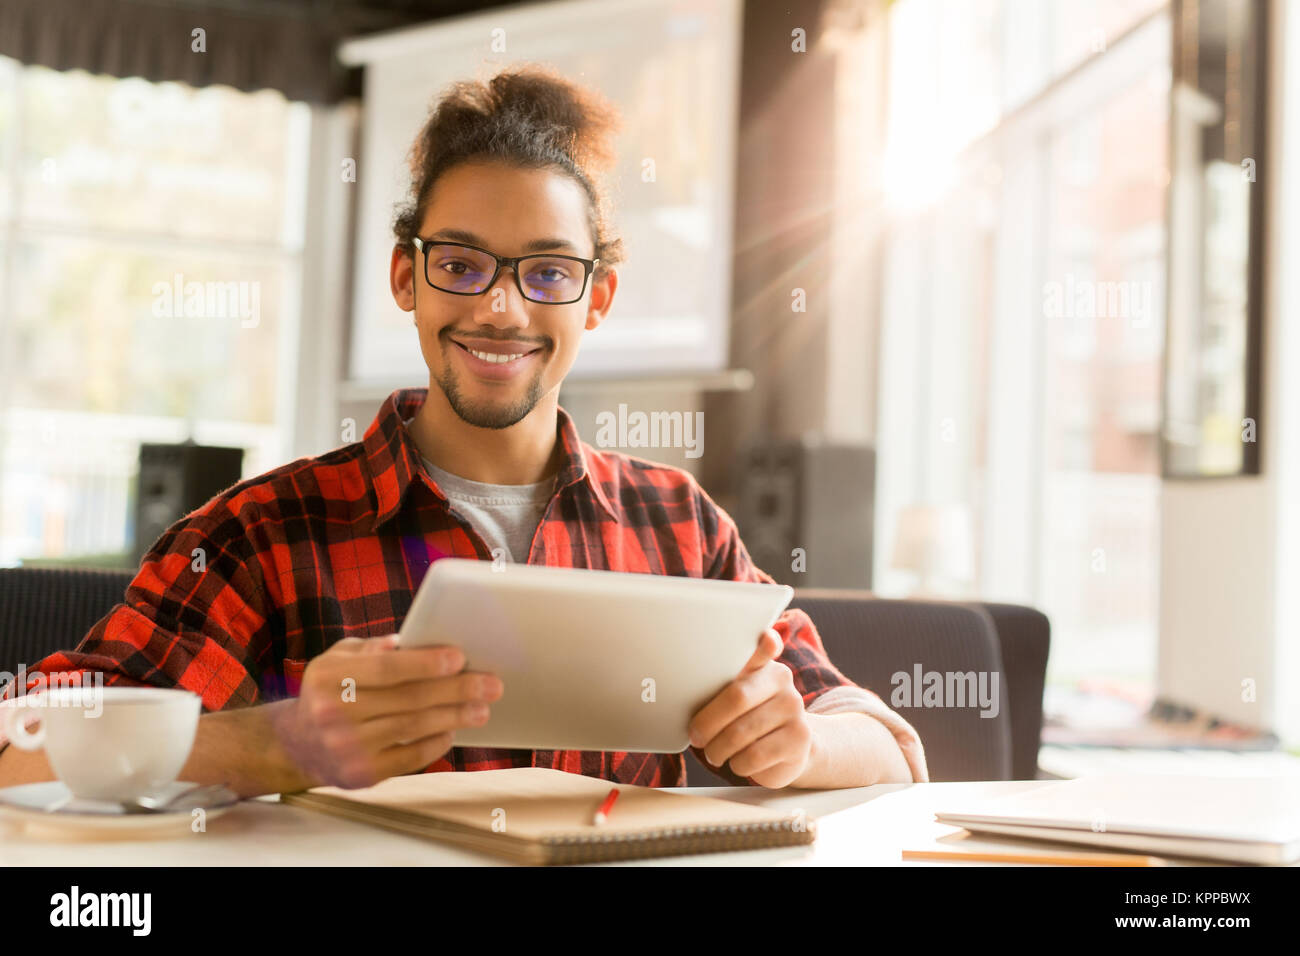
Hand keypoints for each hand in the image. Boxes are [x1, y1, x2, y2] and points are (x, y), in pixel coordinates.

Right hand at [276, 635, 502, 789]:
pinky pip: (409, 758)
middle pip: (409, 699)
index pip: (387, 668)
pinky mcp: (361, 774)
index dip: (426, 663)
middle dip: (456, 690)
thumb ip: (373, 647)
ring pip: (413, 728)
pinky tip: (452, 730)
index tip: (459, 658)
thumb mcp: (339, 658)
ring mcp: (347, 748)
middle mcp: (333, 713)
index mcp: (329, 676)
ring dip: (454, 717)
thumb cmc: (331, 690)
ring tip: (482, 708)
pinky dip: (435, 744)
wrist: (298, 744)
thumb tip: (411, 640)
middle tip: (490, 684)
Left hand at [687, 627, 812, 788]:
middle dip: (707, 723)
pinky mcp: (798, 741)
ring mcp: (795, 711)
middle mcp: (784, 684)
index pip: (761, 651)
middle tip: (697, 737)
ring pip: (741, 734)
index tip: (766, 638)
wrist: (791, 747)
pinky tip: (739, 761)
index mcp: (766, 667)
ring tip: (716, 752)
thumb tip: (693, 671)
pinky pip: (753, 756)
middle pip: (736, 697)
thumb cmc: (750, 718)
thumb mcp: (737, 696)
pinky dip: (737, 764)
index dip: (764, 643)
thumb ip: (721, 681)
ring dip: (718, 750)